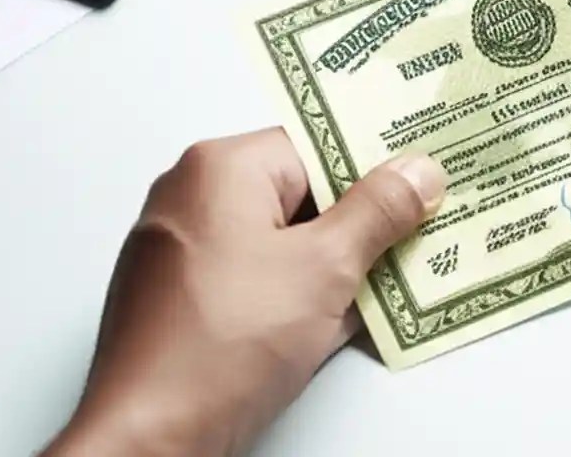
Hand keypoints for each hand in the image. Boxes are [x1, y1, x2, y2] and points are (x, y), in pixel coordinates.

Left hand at [42, 128, 446, 456]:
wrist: (150, 433)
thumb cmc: (218, 346)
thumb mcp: (324, 268)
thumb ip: (377, 213)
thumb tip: (414, 173)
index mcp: (219, 168)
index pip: (314, 143)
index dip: (373, 165)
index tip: (420, 180)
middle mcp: (191, 199)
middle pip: (297, 193)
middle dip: (358, 221)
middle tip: (418, 232)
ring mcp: (183, 252)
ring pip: (278, 242)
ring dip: (333, 266)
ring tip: (389, 282)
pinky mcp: (183, 300)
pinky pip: (254, 280)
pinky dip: (296, 295)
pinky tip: (338, 321)